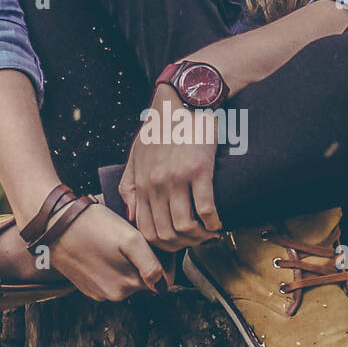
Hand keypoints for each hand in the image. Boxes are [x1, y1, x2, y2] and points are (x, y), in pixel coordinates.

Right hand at [46, 202, 165, 301]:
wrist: (53, 224)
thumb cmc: (92, 225)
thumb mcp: (129, 239)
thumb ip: (151, 265)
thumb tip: (163, 286)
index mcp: (129, 285)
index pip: (163, 278)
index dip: (164, 257)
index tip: (154, 240)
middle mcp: (115, 295)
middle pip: (144, 278)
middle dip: (145, 260)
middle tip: (134, 235)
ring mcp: (99, 292)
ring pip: (126, 278)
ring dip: (127, 262)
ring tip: (115, 241)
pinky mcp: (86, 287)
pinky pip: (108, 278)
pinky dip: (110, 265)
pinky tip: (102, 248)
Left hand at [120, 87, 222, 251]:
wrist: (183, 101)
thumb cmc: (161, 128)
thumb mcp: (136, 155)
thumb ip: (130, 186)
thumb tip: (131, 216)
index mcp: (142, 183)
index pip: (146, 230)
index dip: (163, 245)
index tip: (178, 243)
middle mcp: (156, 184)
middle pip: (166, 234)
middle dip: (184, 245)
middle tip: (196, 241)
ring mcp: (176, 179)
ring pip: (185, 226)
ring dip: (200, 237)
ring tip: (209, 233)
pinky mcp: (198, 171)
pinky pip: (206, 210)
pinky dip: (213, 224)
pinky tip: (217, 223)